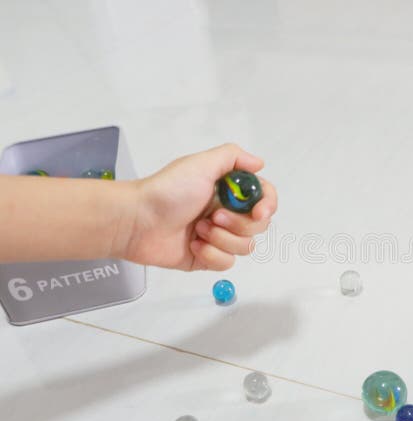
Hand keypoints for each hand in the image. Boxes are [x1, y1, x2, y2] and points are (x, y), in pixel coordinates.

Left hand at [119, 143, 276, 270]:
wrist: (137, 221)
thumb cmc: (167, 191)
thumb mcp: (201, 163)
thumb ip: (233, 157)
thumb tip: (259, 164)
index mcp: (227, 191)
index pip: (263, 198)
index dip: (267, 205)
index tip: (258, 211)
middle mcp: (226, 213)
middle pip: (258, 226)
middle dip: (238, 223)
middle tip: (213, 215)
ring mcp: (217, 237)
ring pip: (245, 247)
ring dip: (222, 238)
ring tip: (198, 229)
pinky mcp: (206, 258)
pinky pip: (226, 263)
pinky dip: (211, 254)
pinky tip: (192, 245)